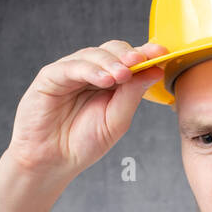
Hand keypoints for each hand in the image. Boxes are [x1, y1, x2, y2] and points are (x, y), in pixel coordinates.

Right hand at [6, 40, 166, 178]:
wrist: (52, 161)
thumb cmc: (83, 143)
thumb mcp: (116, 121)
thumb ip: (132, 95)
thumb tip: (154, 70)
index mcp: (110, 82)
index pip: (129, 60)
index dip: (145, 54)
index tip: (162, 54)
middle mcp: (91, 72)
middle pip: (112, 50)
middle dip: (128, 54)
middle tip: (140, 61)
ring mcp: (70, 72)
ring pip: (93, 54)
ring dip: (111, 62)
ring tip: (123, 74)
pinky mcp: (50, 77)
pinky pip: (71, 67)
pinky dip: (89, 70)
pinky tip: (104, 79)